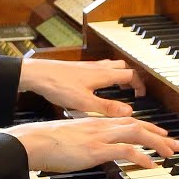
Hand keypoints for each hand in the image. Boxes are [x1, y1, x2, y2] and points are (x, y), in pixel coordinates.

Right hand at [6, 117, 178, 171]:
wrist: (33, 142)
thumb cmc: (46, 143)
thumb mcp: (71, 140)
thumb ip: (85, 143)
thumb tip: (90, 151)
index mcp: (96, 123)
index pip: (128, 122)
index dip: (148, 128)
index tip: (162, 134)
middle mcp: (101, 126)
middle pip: (138, 126)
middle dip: (161, 135)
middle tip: (178, 144)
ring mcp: (100, 136)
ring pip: (137, 135)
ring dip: (157, 144)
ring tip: (172, 153)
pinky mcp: (96, 149)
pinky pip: (126, 151)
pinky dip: (142, 157)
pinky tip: (152, 165)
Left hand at [18, 58, 143, 117]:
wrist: (37, 74)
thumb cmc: (58, 85)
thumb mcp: (85, 102)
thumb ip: (107, 107)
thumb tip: (128, 112)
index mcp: (104, 75)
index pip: (131, 75)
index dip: (139, 85)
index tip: (141, 95)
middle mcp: (98, 68)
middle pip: (122, 67)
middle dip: (130, 78)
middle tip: (132, 90)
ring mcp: (87, 67)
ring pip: (110, 66)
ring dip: (117, 75)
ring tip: (117, 89)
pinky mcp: (77, 69)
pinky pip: (98, 69)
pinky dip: (104, 76)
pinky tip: (95, 88)